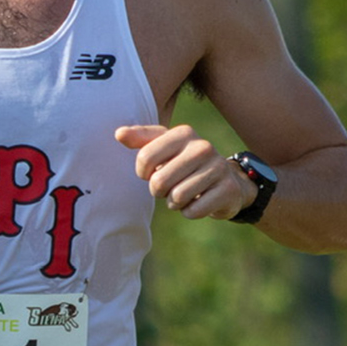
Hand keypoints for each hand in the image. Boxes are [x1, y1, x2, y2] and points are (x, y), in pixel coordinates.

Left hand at [115, 124, 253, 220]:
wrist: (226, 180)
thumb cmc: (184, 162)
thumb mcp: (164, 146)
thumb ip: (140, 139)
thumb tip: (119, 134)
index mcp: (183, 133)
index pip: (145, 158)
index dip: (143, 173)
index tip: (153, 172)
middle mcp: (202, 147)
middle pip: (159, 181)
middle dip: (158, 191)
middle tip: (169, 186)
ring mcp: (218, 167)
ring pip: (176, 198)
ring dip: (174, 203)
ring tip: (184, 193)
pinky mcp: (227, 189)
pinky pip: (193, 210)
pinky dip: (189, 211)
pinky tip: (198, 201)